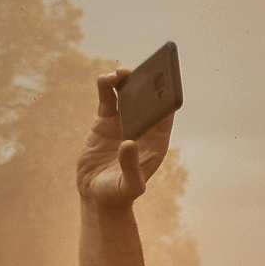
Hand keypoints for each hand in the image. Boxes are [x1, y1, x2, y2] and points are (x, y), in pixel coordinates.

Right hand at [75, 70, 173, 212]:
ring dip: (126, 81)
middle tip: (146, 70)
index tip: (167, 82)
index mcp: (155, 142)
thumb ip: (131, 167)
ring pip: (127, 94)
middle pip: (148, 100)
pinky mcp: (105, 121)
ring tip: (121, 73)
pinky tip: (105, 79)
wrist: (97, 195)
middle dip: (148, 84)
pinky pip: (108, 98)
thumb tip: (129, 143)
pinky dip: (107, 87)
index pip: (166, 116)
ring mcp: (123, 122)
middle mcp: (141, 128)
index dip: (168, 98)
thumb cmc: (119, 193)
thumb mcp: (128, 186)